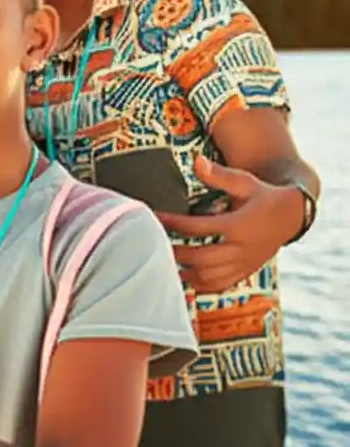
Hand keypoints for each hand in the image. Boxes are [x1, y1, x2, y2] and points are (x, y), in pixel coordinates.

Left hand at [155, 156, 305, 292]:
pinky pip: (219, 285)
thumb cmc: (263, 196)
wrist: (292, 216)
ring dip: (184, 271)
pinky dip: (199, 284)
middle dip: (174, 252)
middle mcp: (240, 248)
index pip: (197, 228)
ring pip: (208, 276)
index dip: (172, 223)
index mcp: (238, 225)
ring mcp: (243, 264)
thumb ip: (219, 175)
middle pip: (199, 257)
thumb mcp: (245, 182)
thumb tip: (196, 160)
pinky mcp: (245, 272)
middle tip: (153, 244)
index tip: (154, 218)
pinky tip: (183, 275)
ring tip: (163, 260)